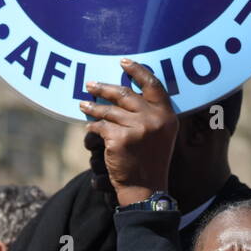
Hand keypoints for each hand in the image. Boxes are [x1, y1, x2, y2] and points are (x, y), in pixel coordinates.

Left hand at [80, 59, 177, 207]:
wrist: (145, 189)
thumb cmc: (151, 162)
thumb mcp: (161, 135)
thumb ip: (151, 114)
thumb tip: (126, 92)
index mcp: (167, 115)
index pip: (153, 85)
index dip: (137, 70)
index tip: (123, 62)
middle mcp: (154, 119)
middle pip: (125, 94)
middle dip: (104, 88)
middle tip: (90, 84)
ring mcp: (137, 128)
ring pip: (108, 110)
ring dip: (92, 107)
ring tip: (83, 105)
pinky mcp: (119, 139)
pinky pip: (100, 127)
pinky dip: (93, 128)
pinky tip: (89, 130)